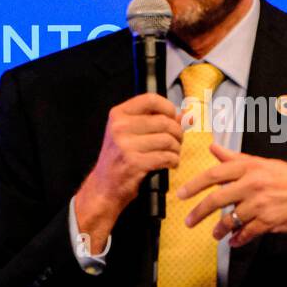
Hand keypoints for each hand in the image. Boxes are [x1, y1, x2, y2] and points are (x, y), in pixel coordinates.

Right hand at [75, 93, 182, 246]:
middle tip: (178, 141)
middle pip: (164, 121)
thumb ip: (153, 121)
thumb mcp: (128, 134)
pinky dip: (173, 161)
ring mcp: (126, 146)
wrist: (104, 187)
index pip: (150, 99)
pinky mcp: (134, 163)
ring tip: (173, 154)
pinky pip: (165, 157)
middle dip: (177, 132)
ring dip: (176, 148)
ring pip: (167, 140)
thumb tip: (182, 115)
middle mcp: (120, 127)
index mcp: (118, 115)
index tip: (173, 117)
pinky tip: (171, 163)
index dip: (168, 107)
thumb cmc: (119, 159)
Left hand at [177, 143, 286, 246]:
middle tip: (188, 221)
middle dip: (199, 212)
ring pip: (231, 219)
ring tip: (216, 234)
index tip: (181, 194)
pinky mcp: (268, 221)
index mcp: (250, 167)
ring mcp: (261, 204)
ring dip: (220, 229)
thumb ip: (235, 158)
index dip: (195, 185)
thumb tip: (213, 148)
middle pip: (217, 199)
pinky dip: (238, 239)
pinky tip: (234, 241)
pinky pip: (246, 232)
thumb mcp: (262, 163)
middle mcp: (253, 184)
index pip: (215, 174)